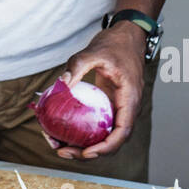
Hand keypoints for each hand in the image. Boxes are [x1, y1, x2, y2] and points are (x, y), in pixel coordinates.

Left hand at [53, 22, 146, 159]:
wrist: (129, 36)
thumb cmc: (116, 43)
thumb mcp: (95, 51)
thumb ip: (77, 66)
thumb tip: (60, 83)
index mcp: (129, 98)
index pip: (122, 132)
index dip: (105, 147)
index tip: (85, 152)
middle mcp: (127, 108)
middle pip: (112, 140)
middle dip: (89, 152)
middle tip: (62, 151)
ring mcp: (120, 108)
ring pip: (105, 135)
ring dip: (85, 145)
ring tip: (59, 145)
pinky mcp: (111, 105)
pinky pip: (99, 124)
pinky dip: (84, 132)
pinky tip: (64, 130)